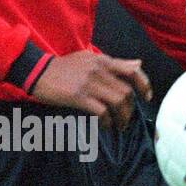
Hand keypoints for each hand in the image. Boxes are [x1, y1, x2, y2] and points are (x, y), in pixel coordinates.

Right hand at [30, 51, 151, 128]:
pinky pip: (101, 111)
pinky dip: (106, 121)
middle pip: (126, 92)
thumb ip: (114, 63)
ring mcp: (89, 83)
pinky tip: (104, 125)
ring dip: (121, 117)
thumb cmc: (64, 67)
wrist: (38, 71)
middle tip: (126, 120)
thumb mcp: (90, 58)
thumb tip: (138, 64)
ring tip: (118, 126)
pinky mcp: (78, 96)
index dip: (144, 85)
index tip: (147, 97)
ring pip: (117, 102)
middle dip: (130, 109)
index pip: (132, 71)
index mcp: (103, 60)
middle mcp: (99, 70)